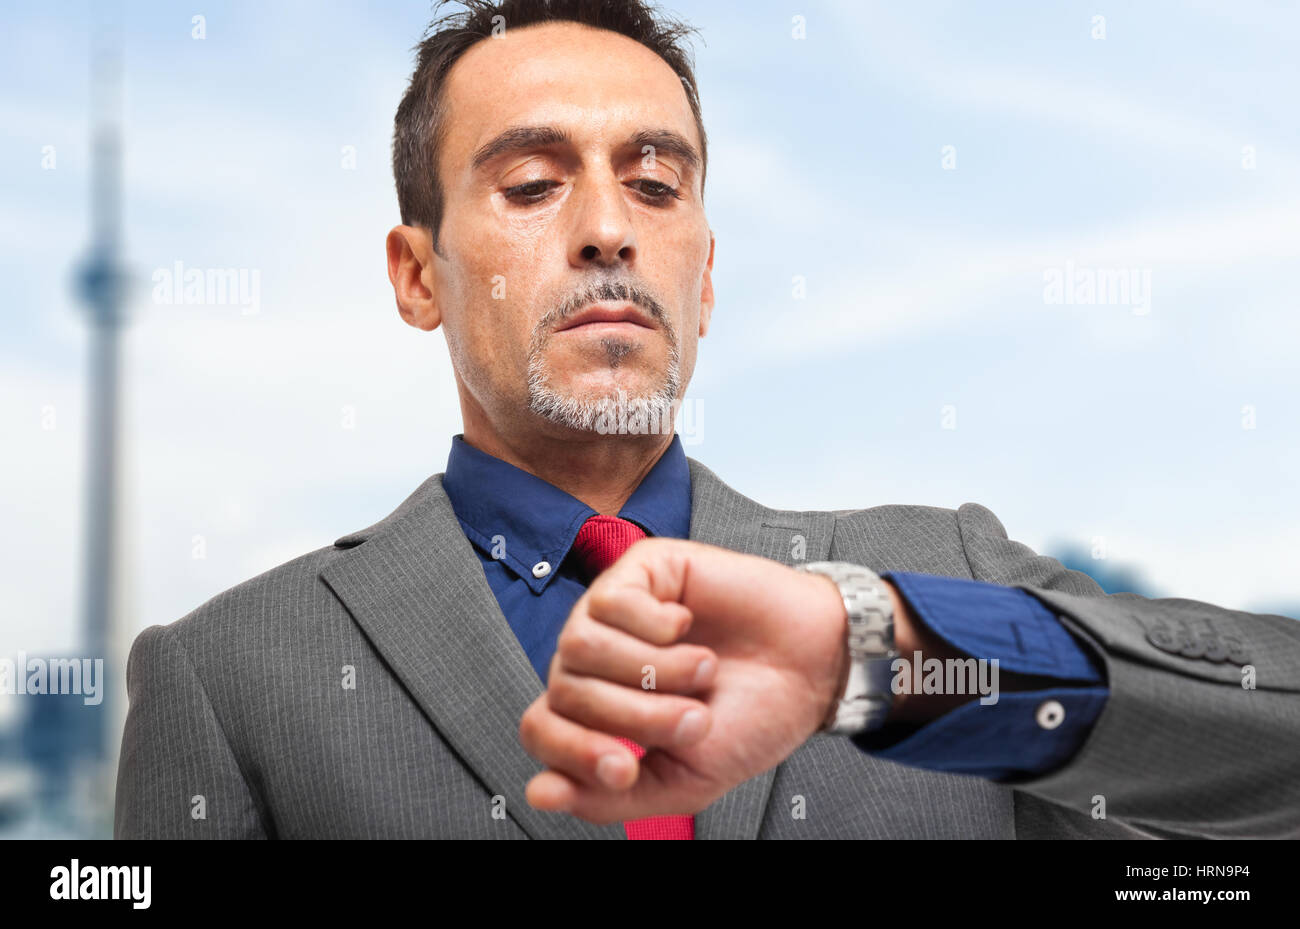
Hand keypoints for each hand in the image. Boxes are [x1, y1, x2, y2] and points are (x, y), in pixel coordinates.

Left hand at [518, 537, 853, 823]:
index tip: (628, 767)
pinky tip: (690, 627)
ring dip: (652, 670)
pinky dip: (658, 627)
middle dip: (639, 716)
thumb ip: (609, 796)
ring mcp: (614, 611)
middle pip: (566, 690)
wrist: (812, 670)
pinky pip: (612, 602)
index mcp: (597, 709)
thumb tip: (541, 794)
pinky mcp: (641, 570)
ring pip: (580, 644)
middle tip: (696, 717)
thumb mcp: (683, 780)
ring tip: (701, 671)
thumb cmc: (751, 716)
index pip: (540, 729)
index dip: (573, 753)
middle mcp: (595, 658)